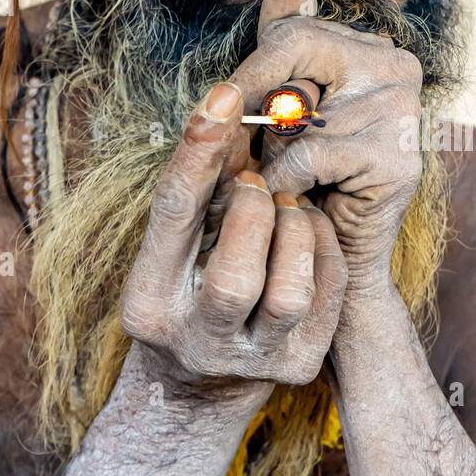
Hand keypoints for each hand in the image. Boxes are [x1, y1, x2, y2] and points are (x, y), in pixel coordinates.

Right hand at [119, 81, 347, 390]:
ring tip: (286, 206)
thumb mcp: (178, 237)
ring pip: (290, 294)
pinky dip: (323, 246)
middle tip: (256, 182)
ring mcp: (252, 359)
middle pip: (235, 278)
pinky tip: (308, 226)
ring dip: (295, 232)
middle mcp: (196, 339)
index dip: (198, 152)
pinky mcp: (298, 364)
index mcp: (148, 300)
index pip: (173, 217)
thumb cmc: (185, 283)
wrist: (202, 380)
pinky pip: (328, 294)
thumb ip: (203, 181)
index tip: (224, 95)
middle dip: (253, 214)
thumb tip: (228, 105)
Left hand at [230, 0, 423, 299]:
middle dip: (261, 114)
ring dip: (272, 156)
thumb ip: (288, 30)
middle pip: (294, 63)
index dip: (252, 72)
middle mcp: (396, 68)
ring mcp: (403, 112)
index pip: (294, 32)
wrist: (331, 262)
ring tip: (285, 179)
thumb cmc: (302, 177)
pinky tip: (297, 198)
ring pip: (295, 115)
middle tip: (260, 149)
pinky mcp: (397, 160)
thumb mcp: (286, 98)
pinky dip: (285, 182)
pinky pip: (307, 155)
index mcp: (370, 48)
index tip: (227, 102)